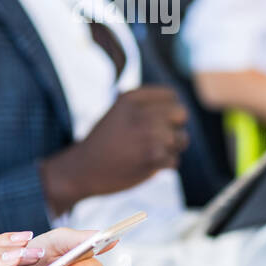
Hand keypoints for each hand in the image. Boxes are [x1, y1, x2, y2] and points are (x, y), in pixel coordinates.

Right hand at [40, 86, 188, 212]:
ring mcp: (147, 136)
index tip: (157, 122)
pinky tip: (148, 165)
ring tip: (152, 153)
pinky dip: (165, 166)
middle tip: (160, 138)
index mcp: (131, 98)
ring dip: (172, 149)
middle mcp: (141, 114)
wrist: (83, 169)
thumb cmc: (104, 140)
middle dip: (175, 127)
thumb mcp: (118, 112)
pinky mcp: (151, 159)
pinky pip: (174, 160)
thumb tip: (177, 101)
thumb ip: (144, 105)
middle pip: (182, 114)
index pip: (172, 96)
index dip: (169, 110)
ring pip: (182, 139)